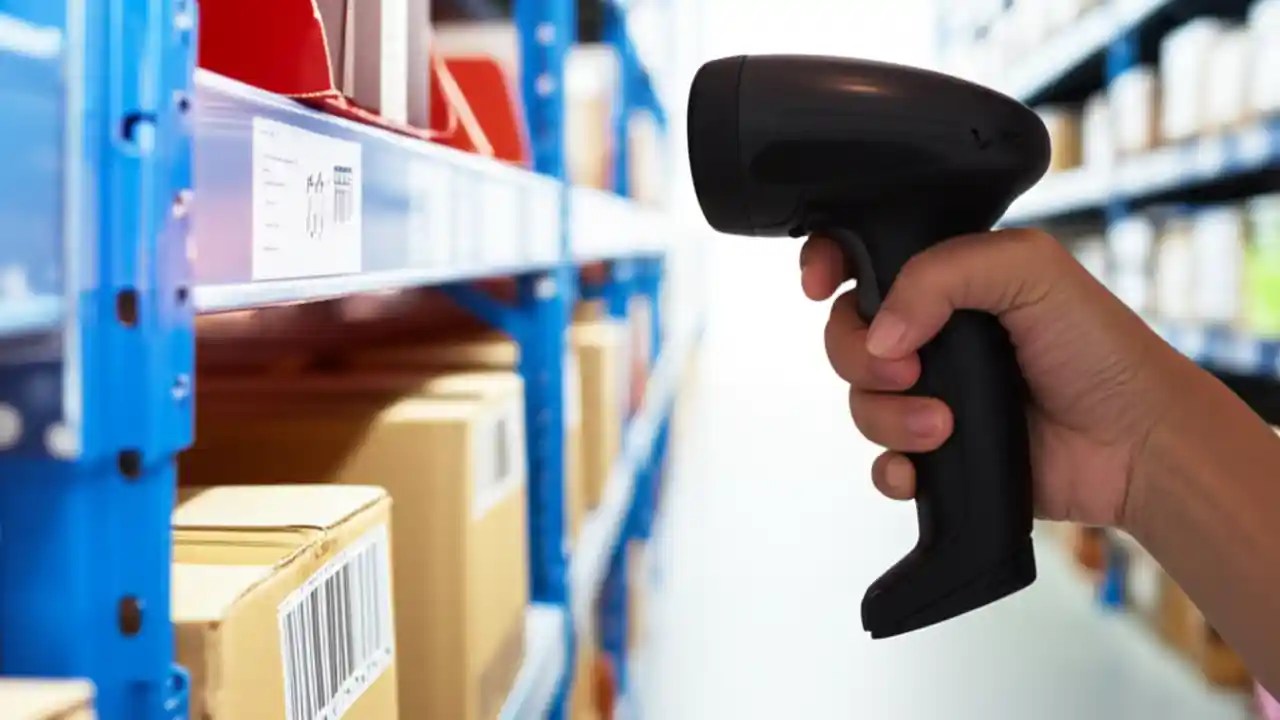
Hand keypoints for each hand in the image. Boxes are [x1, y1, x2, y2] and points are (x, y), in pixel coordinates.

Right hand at [801, 228, 1190, 527]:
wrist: (1135, 443)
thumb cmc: (1099, 348)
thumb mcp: (1029, 268)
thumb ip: (941, 274)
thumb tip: (880, 332)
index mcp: (946, 282)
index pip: (862, 259)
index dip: (827, 265)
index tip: (821, 284)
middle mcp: (931, 337)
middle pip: (845, 337)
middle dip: (858, 356)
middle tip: (911, 370)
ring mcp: (931, 397)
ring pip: (858, 402)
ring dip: (888, 417)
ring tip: (946, 426)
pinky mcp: (939, 457)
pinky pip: (882, 463)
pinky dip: (891, 468)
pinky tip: (919, 469)